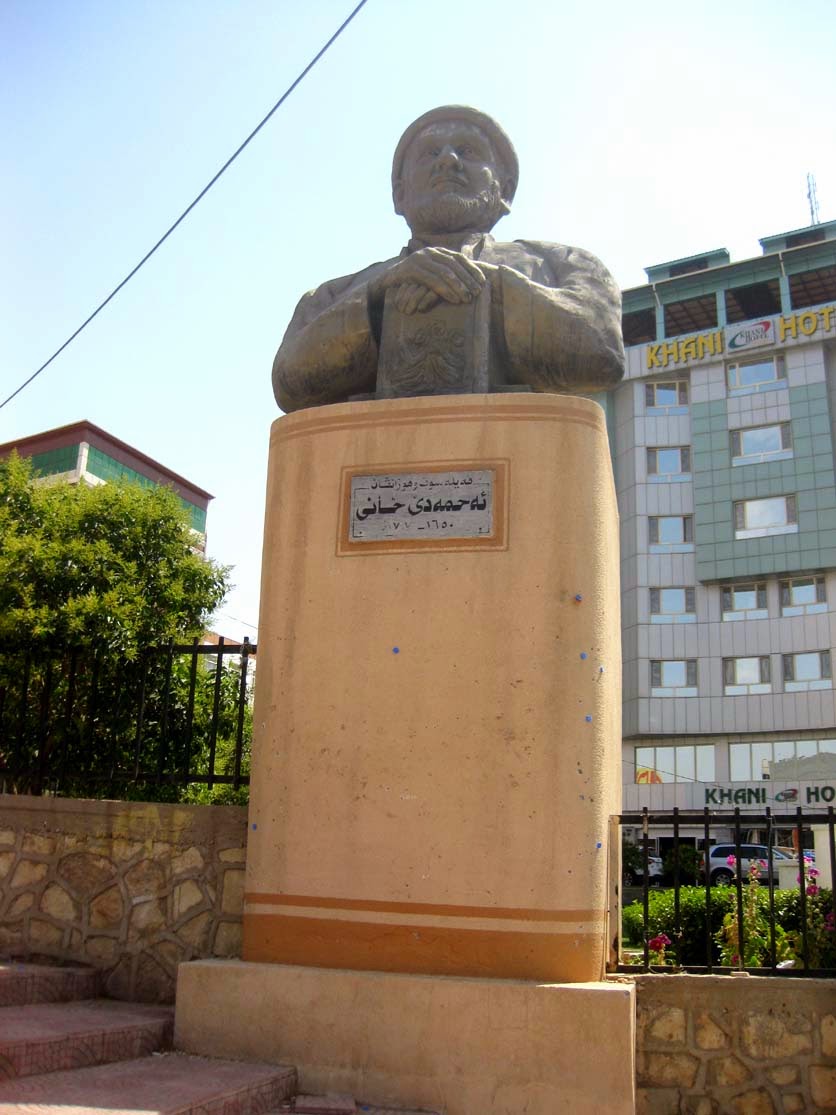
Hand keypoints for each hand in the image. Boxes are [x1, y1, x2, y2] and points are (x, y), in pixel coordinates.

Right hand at [371, 247, 486, 314]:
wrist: (387, 281)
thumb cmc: (413, 281)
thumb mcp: (431, 275)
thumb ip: (446, 274)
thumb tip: (469, 282)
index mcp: (437, 251)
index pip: (459, 258)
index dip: (472, 269)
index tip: (483, 282)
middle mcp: (429, 252)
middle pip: (454, 265)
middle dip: (467, 279)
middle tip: (477, 293)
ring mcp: (419, 259)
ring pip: (444, 272)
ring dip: (458, 286)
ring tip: (467, 298)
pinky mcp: (411, 270)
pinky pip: (432, 280)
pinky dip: (445, 290)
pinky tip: (453, 299)